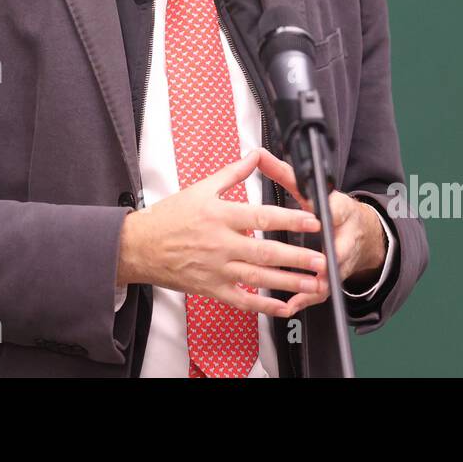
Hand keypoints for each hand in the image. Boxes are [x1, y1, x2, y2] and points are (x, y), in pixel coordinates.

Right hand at [116, 147, 328, 317]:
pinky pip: (242, 300)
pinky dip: (263, 305)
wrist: (139, 246)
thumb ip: (233, 173)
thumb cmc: (169, 218)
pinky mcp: (211, 288)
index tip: (313, 222)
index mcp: (219, 216)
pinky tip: (283, 306)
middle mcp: (220, 244)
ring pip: (258, 279)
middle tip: (323, 259)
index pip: (261, 218)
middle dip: (297, 258)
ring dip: (289, 283)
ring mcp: (216, 269)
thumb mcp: (200, 188)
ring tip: (313, 284)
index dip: (290, 221)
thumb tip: (255, 154)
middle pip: (265, 252)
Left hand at [258, 151, 386, 308]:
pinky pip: (321, 293)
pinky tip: (288, 305)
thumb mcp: (313, 189)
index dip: (325, 213)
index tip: (314, 217)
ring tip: (295, 293)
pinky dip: (305, 299)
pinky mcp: (333, 279)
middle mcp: (342, 239)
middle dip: (322, 260)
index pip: (334, 210)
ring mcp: (339, 262)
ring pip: (328, 277)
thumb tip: (260, 155)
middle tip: (314, 265)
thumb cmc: (331, 210)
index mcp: (338, 211)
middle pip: (335, 251)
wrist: (360, 233)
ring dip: (313, 286)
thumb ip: (285, 174)